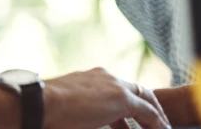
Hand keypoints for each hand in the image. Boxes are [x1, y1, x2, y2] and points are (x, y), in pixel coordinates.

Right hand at [43, 68, 169, 128]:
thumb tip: (82, 119)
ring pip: (146, 99)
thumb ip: (82, 111)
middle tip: (156, 125)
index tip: (131, 122)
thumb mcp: (68, 107)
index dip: (128, 106)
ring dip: (155, 117)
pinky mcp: (122, 98)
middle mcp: (105, 76)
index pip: (118, 89)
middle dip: (149, 108)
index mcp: (90, 77)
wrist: (42, 103)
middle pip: (137, 91)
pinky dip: (158, 123)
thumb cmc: (47, 110)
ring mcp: (114, 85)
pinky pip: (149, 113)